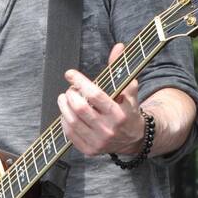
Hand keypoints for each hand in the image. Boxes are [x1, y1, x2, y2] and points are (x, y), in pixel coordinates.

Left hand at [58, 42, 145, 158]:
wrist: (134, 139)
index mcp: (118, 114)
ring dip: (63, 106)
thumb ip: (120, 69)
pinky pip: (70, 134)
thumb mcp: (128, 89)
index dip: (80, 82)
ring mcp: (98, 142)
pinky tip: (66, 113)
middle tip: (70, 90)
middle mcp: (108, 130)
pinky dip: (64, 121)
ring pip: (72, 121)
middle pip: (80, 109)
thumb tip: (118, 47)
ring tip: (64, 98)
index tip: (70, 74)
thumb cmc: (128, 110)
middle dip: (70, 95)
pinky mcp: (90, 150)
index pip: (95, 95)